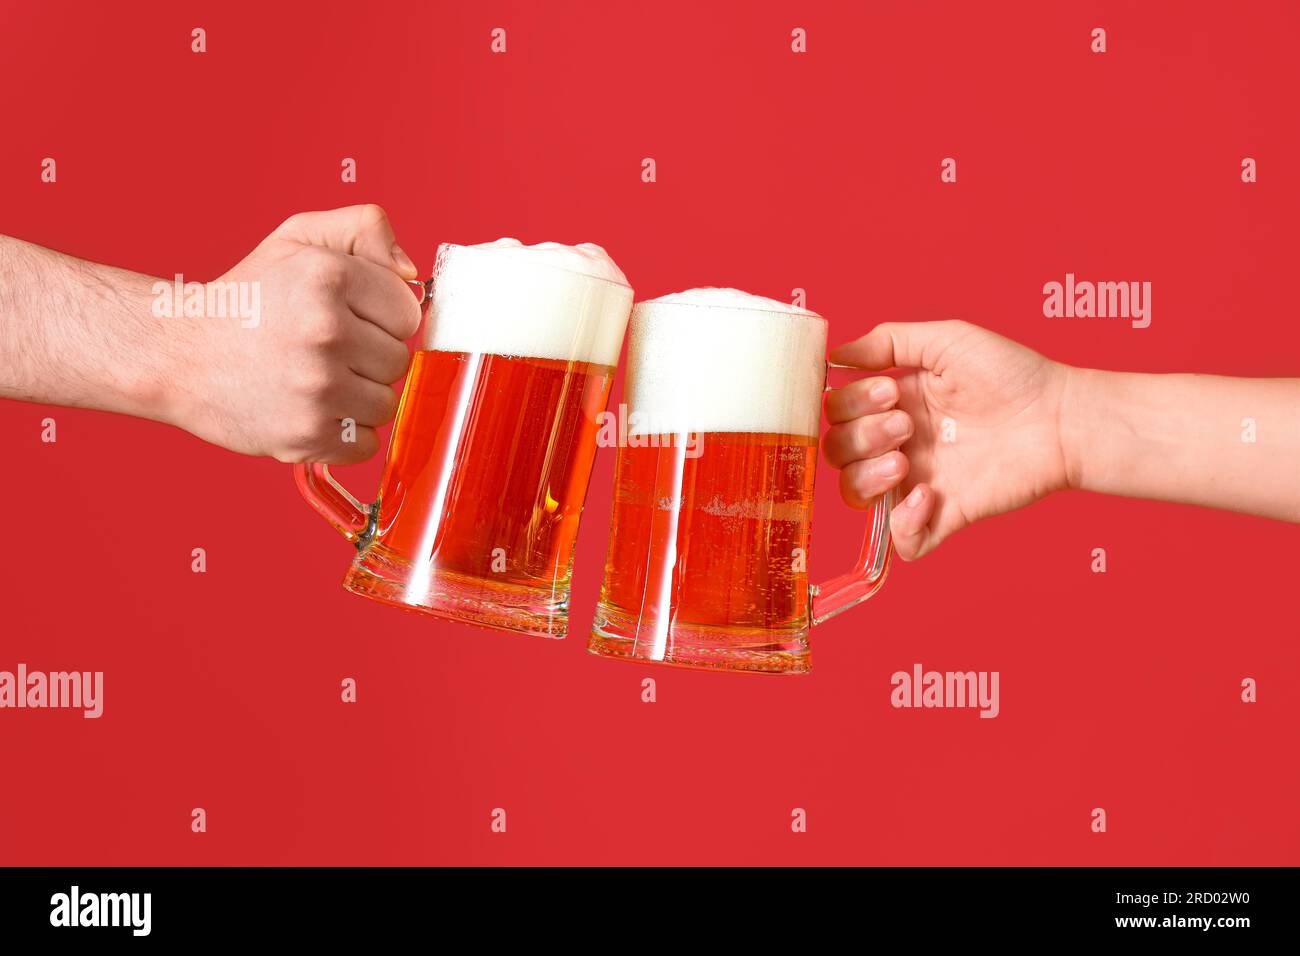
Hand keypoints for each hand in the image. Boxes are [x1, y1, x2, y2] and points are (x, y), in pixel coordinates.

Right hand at [169, 204, 421, 462]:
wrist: (175, 355)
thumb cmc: (246, 300)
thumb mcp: (299, 239)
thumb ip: (363, 230)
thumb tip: (411, 272)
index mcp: (329, 277)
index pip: (408, 313)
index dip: (382, 318)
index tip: (349, 318)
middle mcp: (324, 330)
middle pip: (400, 361)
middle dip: (370, 358)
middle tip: (324, 350)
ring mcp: (316, 387)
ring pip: (386, 405)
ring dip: (359, 399)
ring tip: (316, 380)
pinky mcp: (306, 434)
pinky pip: (366, 446)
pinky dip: (345, 437)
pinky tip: (311, 411)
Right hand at [823, 320, 1072, 558]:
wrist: (1060, 417)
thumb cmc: (1011, 373)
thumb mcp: (946, 340)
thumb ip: (888, 342)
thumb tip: (836, 355)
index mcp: (894, 404)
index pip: (838, 413)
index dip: (851, 405)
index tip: (891, 393)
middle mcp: (899, 443)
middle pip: (838, 452)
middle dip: (861, 437)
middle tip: (907, 425)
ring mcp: (918, 481)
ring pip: (855, 496)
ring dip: (866, 477)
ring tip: (905, 462)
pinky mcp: (945, 514)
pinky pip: (903, 541)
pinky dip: (903, 524)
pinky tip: (927, 496)